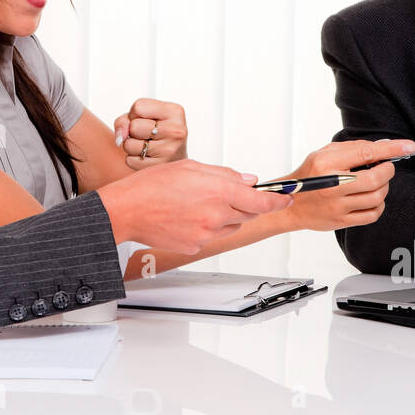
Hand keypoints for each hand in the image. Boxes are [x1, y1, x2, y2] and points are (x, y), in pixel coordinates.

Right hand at [101, 159, 291, 254]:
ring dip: (225, 216)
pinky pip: (212, 237)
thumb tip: (248, 181)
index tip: (287, 198)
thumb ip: (224, 174)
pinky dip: (207, 227)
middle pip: (248, 214)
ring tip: (197, 204)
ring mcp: (206, 234)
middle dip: (244, 204)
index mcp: (218, 191)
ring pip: (231, 226)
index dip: (278, 200)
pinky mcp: (195, 246)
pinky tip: (186, 216)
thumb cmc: (153, 185)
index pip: (261, 201)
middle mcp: (216, 215)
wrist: (126, 210)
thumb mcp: (191, 167)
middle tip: (223, 194)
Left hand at [113, 98, 186, 168]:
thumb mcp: (145, 116)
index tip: (145, 120)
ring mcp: (169, 150)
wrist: (176, 158)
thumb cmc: (159, 133)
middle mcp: (175, 130)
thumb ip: (125, 119)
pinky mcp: (159, 166)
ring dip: (131, 146)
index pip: (138, 107)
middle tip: (145, 135)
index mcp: (174, 111)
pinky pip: (130, 161)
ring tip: (146, 146)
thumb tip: (120, 136)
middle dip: (132, 131)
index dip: (134, 114)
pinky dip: (133, 159)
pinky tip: (147, 157)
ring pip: (129, 145)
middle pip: (133, 127)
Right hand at [279, 138, 414, 230]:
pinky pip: (372, 214)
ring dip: (384, 187)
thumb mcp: (323, 154)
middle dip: (388, 170)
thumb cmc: (308, 176)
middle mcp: (332, 185)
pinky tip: (372, 198)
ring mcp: (337, 206)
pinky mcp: (341, 221)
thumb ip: (352, 149)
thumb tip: (381, 148)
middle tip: (385, 167)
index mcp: (327, 163)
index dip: (392, 149)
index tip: (409, 146)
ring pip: (377, 197)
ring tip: (376, 182)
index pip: (366, 153)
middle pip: (376, 178)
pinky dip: (379, 205)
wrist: (290, 204)